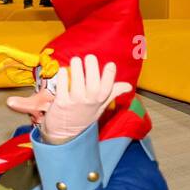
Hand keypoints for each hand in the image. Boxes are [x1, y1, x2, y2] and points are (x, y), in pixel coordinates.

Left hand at [8, 54, 131, 144]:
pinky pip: (62, 86)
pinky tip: (63, 71)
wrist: (65, 132)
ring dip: (77, 68)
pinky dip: (63, 76)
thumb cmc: (84, 115)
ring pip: (77, 82)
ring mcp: (74, 102)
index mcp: (100, 100)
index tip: (110, 64)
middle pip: (93, 83)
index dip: (110, 74)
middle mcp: (88, 101)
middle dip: (92, 67)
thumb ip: (112, 92)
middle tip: (89, 57)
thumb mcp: (101, 105)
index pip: (108, 87)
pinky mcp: (61, 102)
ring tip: (76, 60)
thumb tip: (129, 86)